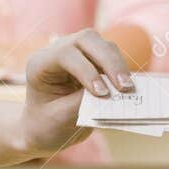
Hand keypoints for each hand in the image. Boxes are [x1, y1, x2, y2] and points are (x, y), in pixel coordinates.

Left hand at [16, 29, 135, 155]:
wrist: (44, 129)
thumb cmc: (46, 125)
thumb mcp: (60, 119)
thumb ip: (82, 103)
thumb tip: (111, 93)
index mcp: (40, 64)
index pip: (65, 54)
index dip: (86, 70)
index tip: (102, 94)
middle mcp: (57, 51)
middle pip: (87, 39)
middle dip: (109, 61)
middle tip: (125, 87)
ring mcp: (76, 52)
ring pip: (102, 44)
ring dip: (118, 64)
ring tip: (128, 88)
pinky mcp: (92, 59)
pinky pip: (111, 56)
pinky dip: (121, 69)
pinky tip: (128, 86)